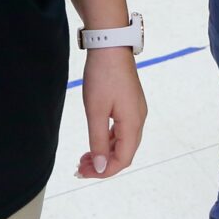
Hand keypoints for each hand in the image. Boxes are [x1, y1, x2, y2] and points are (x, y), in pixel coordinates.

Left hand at [77, 48, 146, 179]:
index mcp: (133, 123)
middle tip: (80, 167)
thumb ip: (99, 141)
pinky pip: (122, 130)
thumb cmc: (102, 77)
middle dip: (103, 164)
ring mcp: (136, 111)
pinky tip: (96, 140)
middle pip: (125, 153)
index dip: (104, 171)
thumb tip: (101, 167)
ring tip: (85, 157)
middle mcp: (139, 119)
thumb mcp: (96, 111)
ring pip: (123, 142)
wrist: (110, 45)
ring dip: (105, 153)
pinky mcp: (130, 103)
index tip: (83, 172)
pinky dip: (109, 140)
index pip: (123, 159)